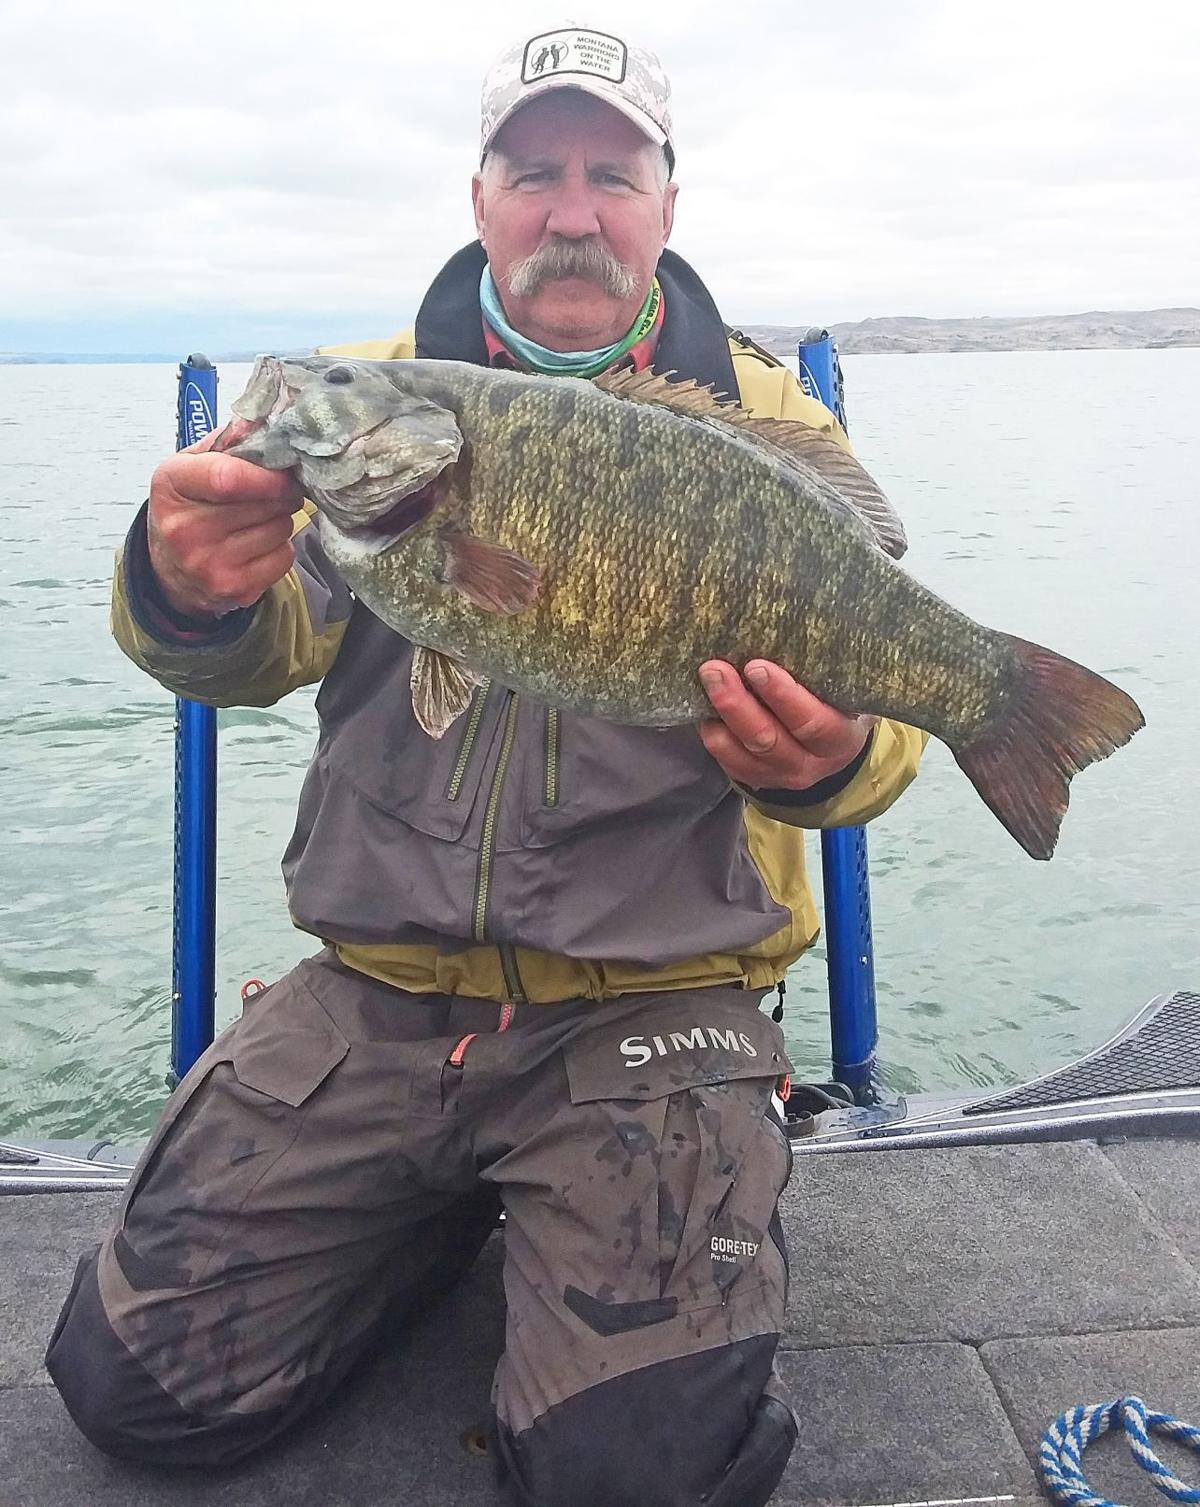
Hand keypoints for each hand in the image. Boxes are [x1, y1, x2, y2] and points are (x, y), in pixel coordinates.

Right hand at [146, 430, 301, 619]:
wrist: (169, 568)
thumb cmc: (188, 504)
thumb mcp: (192, 464)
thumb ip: (228, 440)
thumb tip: (268, 422)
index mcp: (171, 485)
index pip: (228, 477)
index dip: (267, 473)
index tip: (284, 468)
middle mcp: (185, 530)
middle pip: (265, 502)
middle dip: (281, 491)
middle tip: (275, 489)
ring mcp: (209, 564)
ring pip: (280, 528)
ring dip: (281, 518)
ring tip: (259, 517)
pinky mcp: (234, 590)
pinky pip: (285, 557)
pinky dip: (281, 547)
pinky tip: (259, 543)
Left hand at [697, 659, 875, 790]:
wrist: (831, 747)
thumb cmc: (837, 703)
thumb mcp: (843, 690)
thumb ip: (824, 672)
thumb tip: (788, 628)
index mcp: (839, 740)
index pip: (813, 723)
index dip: (784, 696)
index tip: (757, 666)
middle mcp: (808, 764)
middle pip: (767, 740)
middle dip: (737, 703)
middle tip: (716, 668)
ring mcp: (776, 775)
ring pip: (739, 751)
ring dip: (718, 714)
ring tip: (706, 677)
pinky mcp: (751, 776)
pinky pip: (725, 758)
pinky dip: (711, 730)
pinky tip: (702, 701)